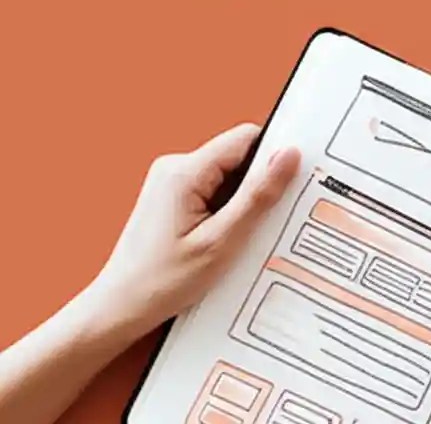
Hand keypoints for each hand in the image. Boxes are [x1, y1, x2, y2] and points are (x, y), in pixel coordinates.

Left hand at [85, 123, 299, 335]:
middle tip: (270, 220)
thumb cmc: (163, 281)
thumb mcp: (222, 241)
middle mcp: (175, 168)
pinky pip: (215, 191)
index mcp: (184, 171)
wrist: (119, 308)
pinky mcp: (173, 198)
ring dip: (244, 202)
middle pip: (239, 157)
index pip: (246, 139)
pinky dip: (230, 211)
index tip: (295, 182)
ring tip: (243, 236)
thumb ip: (258, 195)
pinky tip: (229, 239)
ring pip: (229, 176)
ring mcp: (172, 182)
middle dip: (260, 185)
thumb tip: (289, 155)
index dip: (274, 157)